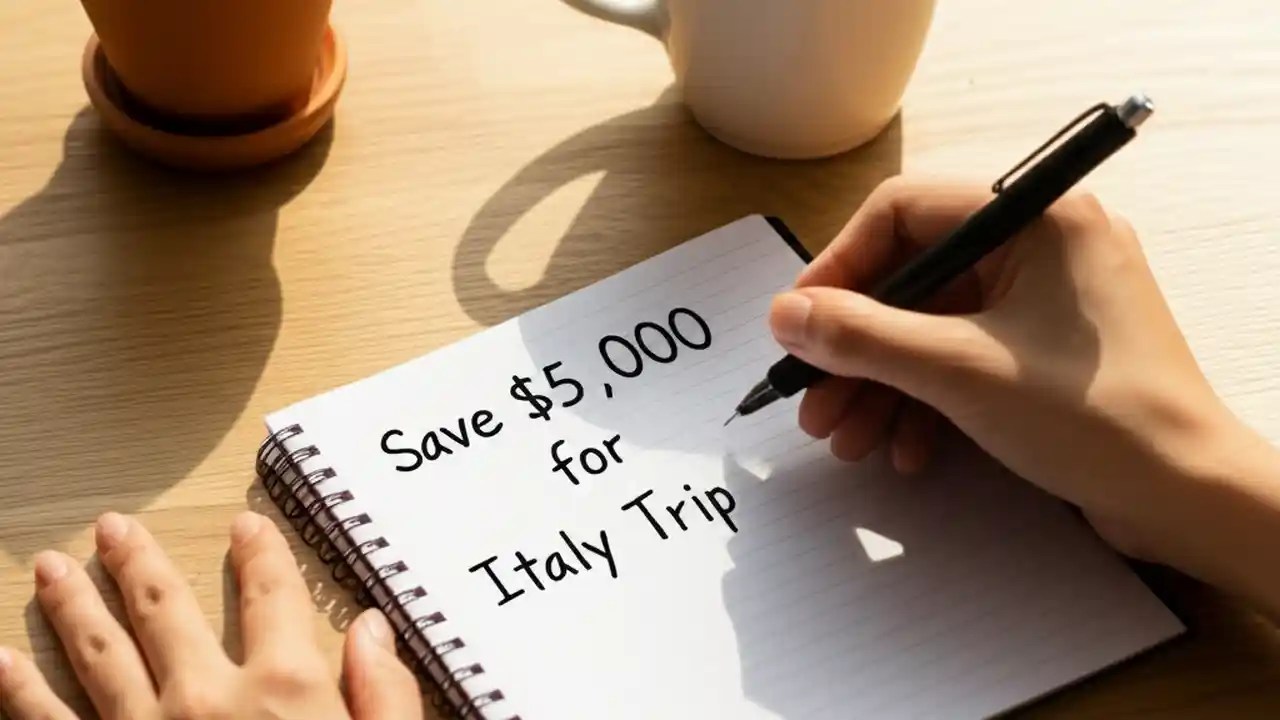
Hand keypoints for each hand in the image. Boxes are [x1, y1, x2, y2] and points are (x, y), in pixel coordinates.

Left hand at [0, 512, 423, 719]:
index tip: (246, 525)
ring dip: (71, 603)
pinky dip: (20, 689)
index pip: (273, 596)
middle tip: (111, 527)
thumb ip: (384, 694)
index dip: (261, 553)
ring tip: (49, 565)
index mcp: (285, 689)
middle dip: (134, 561)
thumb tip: (371, 627)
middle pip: (163, 609)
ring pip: (98, 652)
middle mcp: (207, 698)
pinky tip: (1, 661)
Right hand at [768, 178, 1272, 569]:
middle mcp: (1042, 245)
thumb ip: (862, 336)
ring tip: (846, 438)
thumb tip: (785, 314)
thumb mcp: (958, 370)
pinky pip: (963, 358)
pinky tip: (904, 450)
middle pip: (913, 280)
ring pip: (932, 327)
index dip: (839, 266)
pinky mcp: (1046, 351)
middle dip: (856, 348)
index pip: (904, 212)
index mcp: (1036, 217)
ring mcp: (1046, 300)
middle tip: (814, 400)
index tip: (798, 322)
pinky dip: (926, 401)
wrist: (1189, 499)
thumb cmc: (1096, 418)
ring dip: (882, 384)